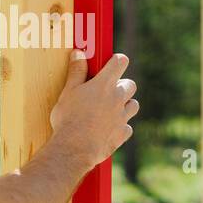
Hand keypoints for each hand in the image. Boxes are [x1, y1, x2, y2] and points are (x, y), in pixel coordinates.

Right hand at [49, 50, 137, 170]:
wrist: (74, 149)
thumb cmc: (68, 119)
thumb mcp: (68, 92)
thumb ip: (76, 71)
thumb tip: (79, 53)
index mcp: (104, 84)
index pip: (120, 62)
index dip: (116, 60)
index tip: (110, 63)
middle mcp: (117, 98)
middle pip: (130, 84)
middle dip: (121, 85)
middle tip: (107, 90)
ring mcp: (122, 117)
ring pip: (134, 105)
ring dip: (125, 105)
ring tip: (110, 109)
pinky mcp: (122, 134)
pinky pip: (127, 126)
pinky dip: (121, 126)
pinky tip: (108, 128)